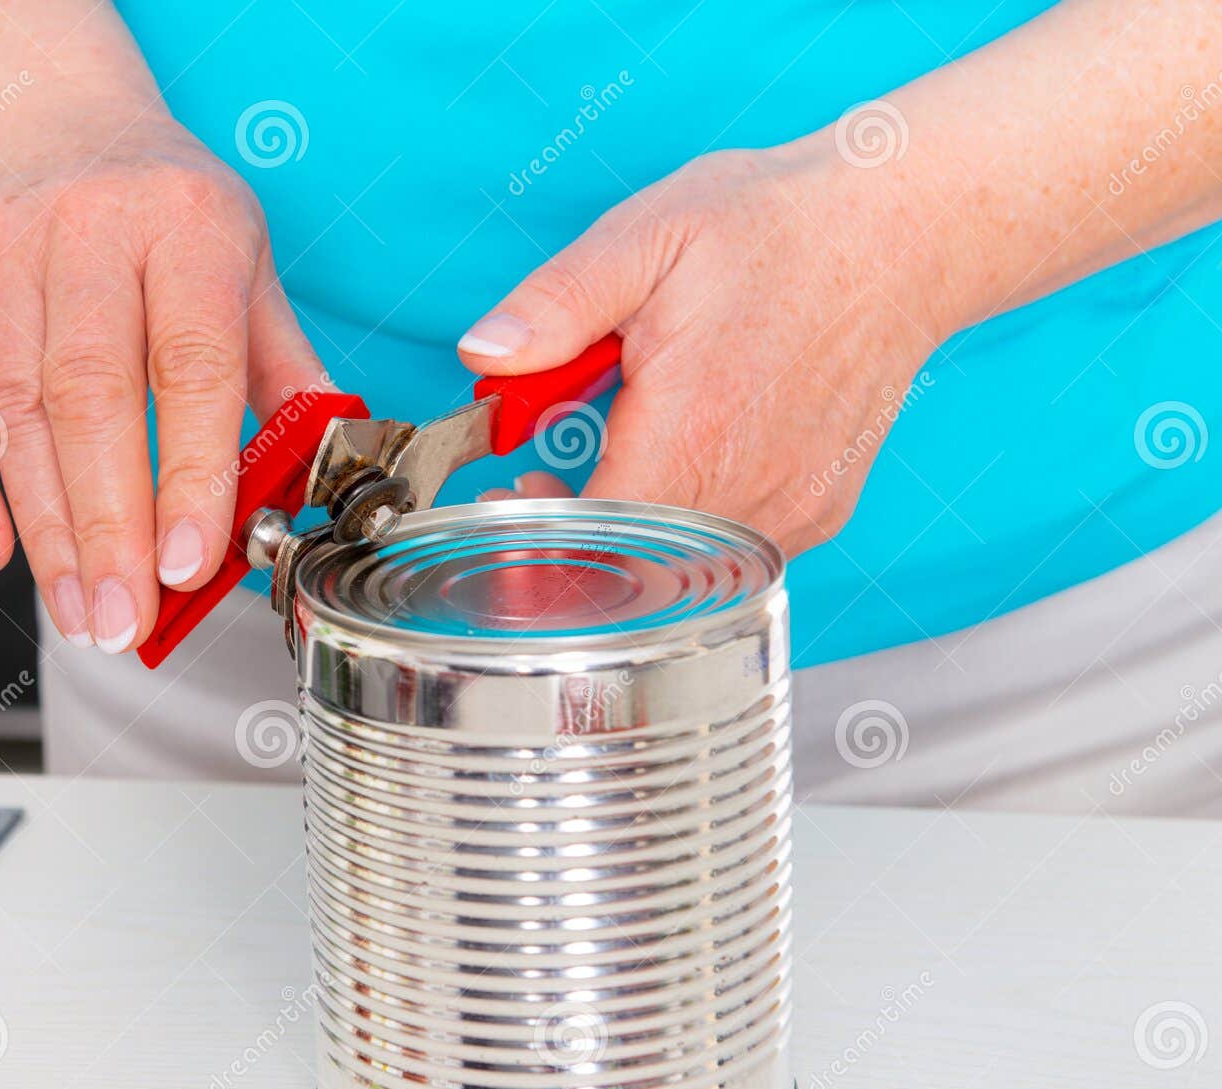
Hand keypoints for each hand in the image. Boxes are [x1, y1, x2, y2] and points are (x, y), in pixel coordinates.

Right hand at [0, 100, 323, 652]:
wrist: (52, 117)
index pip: (192, 367)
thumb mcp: (250, 265)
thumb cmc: (163, 206)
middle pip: (90, 401)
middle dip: (109, 529)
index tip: (192, 566)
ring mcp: (2, 257)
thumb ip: (284, 373)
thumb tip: (317, 477)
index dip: (191, 475)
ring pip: (13, 412)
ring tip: (81, 610)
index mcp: (188, 226)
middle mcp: (89, 233)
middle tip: (127, 621)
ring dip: (45, 529)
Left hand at [457, 141, 952, 555]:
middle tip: (549, 477)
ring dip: (637, 525)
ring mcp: (792, 508)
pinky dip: (696, 519)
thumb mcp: (644, 239)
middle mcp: (748, 488)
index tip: (515, 491)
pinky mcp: (819, 511)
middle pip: (632, 560)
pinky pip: (736, 547)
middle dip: (577, 527)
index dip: (538, 528)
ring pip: (684, 562)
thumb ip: (556, 305)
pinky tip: (695, 456)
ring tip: (628, 450)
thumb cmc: (775, 229)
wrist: (900, 233)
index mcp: (691, 433)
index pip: (590, 537)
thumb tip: (485, 353)